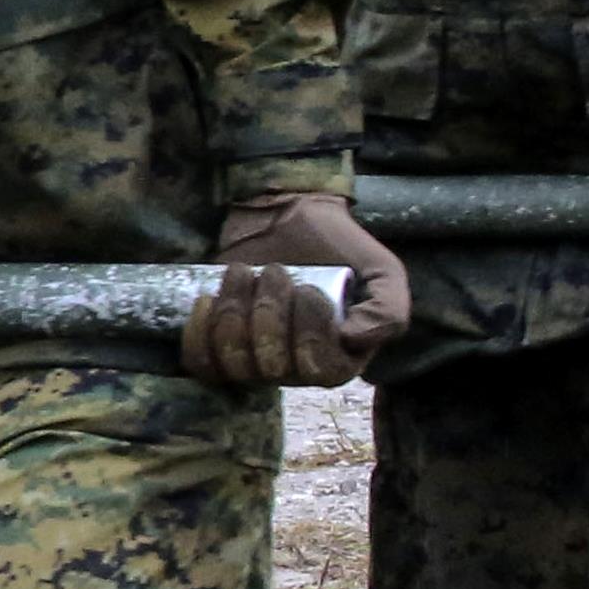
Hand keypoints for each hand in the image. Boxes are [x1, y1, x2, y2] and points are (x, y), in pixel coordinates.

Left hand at [182, 191, 409, 388]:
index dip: (308, 332)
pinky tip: (208, 299)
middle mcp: (295, 371)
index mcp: (339, 360)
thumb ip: (388, 309)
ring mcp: (254, 362)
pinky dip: (200, 331)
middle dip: (270, 311)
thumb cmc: (339, 247)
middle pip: (272, 365)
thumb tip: (351, 341)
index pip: (318, 369)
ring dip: (236, 309)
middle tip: (276, 271)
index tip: (308, 289)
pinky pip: (202, 364)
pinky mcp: (217, 349)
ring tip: (245, 274)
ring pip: (235, 361)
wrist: (287, 217)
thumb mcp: (382, 271)